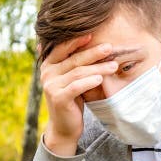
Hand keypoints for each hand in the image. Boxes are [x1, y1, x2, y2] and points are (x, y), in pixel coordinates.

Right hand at [40, 36, 117, 155]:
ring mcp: (51, 86)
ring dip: (98, 68)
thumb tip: (91, 40)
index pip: (62, 47)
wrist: (64, 127)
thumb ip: (75, 62)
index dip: (77, 40)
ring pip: (78, 72)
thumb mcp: (72, 78)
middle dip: (93, 53)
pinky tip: (100, 78)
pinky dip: (89, 81)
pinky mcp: (58, 98)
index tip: (94, 33)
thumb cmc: (72, 99)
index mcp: (48, 64)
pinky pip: (76, 86)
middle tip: (110, 48)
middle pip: (73, 59)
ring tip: (113, 66)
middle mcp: (47, 73)